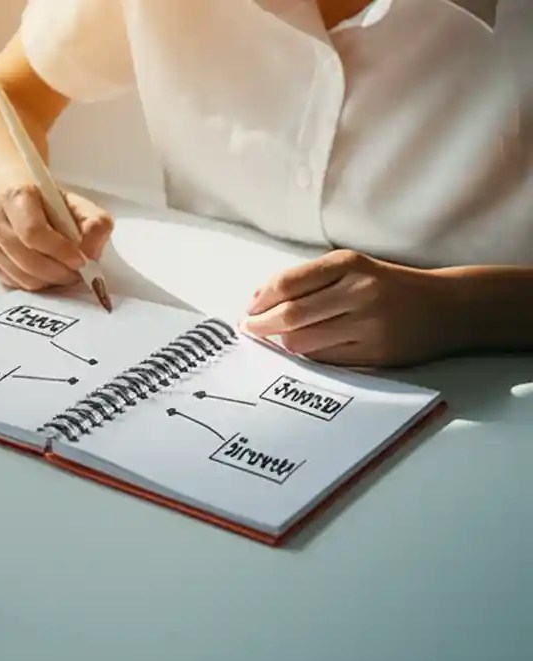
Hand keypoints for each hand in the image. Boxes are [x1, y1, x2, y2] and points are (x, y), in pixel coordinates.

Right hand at [0, 186, 111, 290]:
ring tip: (64, 273)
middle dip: (57, 272)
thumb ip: (95, 224)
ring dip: (48, 281)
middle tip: (77, 274)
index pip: (34, 232)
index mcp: (16, 195)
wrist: (17, 199)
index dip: (60, 251)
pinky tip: (46, 274)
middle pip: (27, 259)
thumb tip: (90, 253)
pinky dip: (35, 285)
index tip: (81, 261)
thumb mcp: (78, 204)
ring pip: (20, 276)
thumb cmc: (49, 203)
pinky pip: (13, 284)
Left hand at [240, 249, 460, 366]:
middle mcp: (359, 292)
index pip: (287, 283)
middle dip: (262, 326)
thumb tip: (256, 301)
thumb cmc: (386, 285)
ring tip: (283, 337)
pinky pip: (324, 359)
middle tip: (252, 329)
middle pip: (290, 316)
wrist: (446, 307)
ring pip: (303, 342)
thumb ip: (306, 280)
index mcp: (349, 264)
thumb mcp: (351, 267)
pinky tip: (310, 347)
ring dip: (285, 342)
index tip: (250, 309)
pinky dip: (309, 355)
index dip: (260, 300)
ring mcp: (368, 325)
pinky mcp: (375, 353)